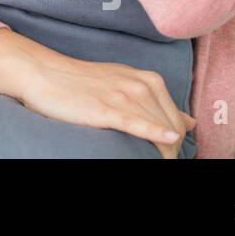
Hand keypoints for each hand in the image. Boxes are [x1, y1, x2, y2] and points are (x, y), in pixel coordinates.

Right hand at [0, 29, 194, 157]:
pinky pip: (136, 124)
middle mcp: (141, 86)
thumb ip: (157, 102)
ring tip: (159, 163)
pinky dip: (154, 133)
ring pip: (157, 129)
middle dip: (172, 150)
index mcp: (148, 80)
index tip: (171, 155)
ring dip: (162, 152)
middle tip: (164, 162)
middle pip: (171, 127)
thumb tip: (189, 122)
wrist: (45, 72)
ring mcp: (123, 96)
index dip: (177, 141)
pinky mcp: (106, 109)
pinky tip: (168, 140)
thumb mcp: (125, 82)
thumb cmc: (83, 81)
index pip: (176, 119)